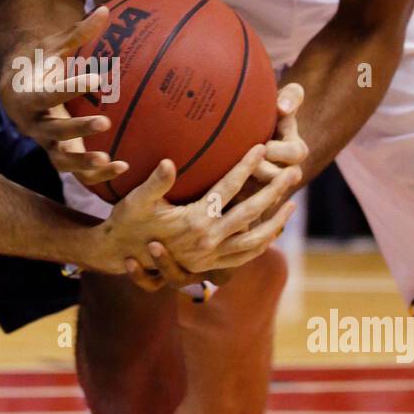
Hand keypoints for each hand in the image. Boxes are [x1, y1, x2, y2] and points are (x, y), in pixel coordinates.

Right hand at [0, 6, 128, 187]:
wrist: (16, 90)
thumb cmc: (39, 63)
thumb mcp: (54, 47)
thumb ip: (78, 33)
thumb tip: (106, 10)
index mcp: (27, 96)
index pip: (48, 94)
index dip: (70, 88)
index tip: (96, 79)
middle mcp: (33, 124)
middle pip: (53, 131)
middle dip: (77, 129)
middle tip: (105, 122)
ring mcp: (44, 142)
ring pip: (60, 159)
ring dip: (83, 162)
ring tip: (111, 160)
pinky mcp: (57, 154)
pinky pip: (74, 170)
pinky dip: (94, 173)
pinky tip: (123, 168)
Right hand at [117, 84, 307, 289]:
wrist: (120, 254)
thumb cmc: (127, 222)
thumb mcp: (136, 200)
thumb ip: (155, 182)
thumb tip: (170, 162)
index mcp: (193, 220)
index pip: (227, 189)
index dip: (246, 167)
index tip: (261, 147)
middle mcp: (207, 240)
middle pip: (251, 213)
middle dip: (274, 191)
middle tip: (294, 172)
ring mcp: (210, 256)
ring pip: (255, 241)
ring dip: (276, 222)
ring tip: (292, 204)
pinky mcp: (209, 266)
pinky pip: (244, 257)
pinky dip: (262, 244)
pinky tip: (272, 231)